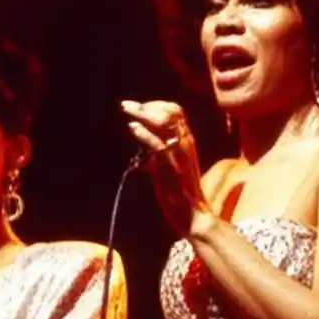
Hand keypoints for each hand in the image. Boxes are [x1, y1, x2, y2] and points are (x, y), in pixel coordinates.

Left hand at [121, 100, 211, 235]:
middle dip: (147, 105)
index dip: (157, 105)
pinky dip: (142, 132)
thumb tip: (146, 142)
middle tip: (127, 105)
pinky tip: (132, 128)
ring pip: (165, 121)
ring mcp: (180, 152)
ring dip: (142, 113)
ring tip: (127, 111)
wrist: (192, 212)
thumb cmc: (181, 192)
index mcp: (188, 141)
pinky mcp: (171, 163)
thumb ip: (163, 151)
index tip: (140, 107)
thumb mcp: (173, 164)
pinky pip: (156, 142)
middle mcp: (187, 142)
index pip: (177, 112)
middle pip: (172, 111)